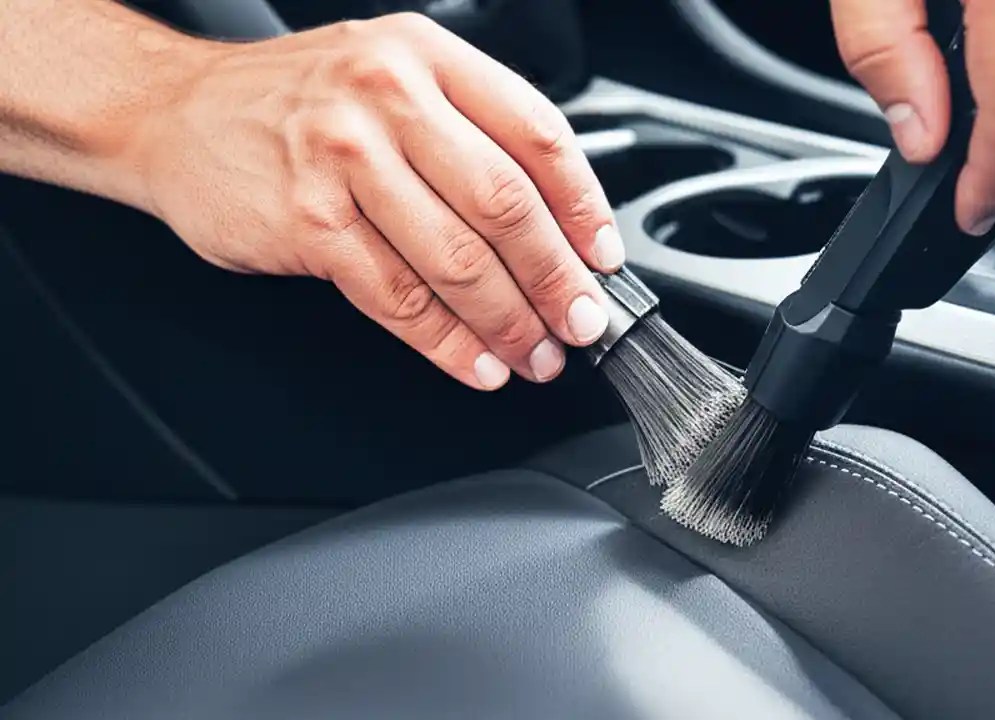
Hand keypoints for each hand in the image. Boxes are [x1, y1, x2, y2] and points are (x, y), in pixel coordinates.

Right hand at [134, 13, 622, 389]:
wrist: (176, 112)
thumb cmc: (297, 102)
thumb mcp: (391, 76)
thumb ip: (468, 129)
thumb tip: (557, 221)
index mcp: (428, 57)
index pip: (537, 135)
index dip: (584, 206)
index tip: (604, 257)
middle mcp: (390, 98)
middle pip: (505, 204)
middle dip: (556, 277)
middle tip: (582, 321)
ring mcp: (344, 160)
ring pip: (456, 260)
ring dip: (509, 322)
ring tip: (537, 354)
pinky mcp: (308, 223)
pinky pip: (398, 298)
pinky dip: (447, 343)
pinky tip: (476, 364)